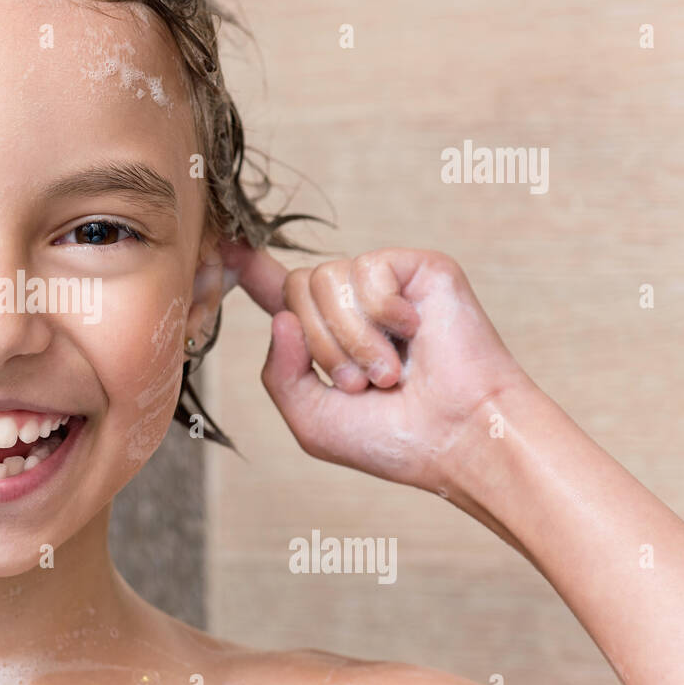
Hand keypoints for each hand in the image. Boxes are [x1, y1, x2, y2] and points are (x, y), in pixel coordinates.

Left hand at [221, 242, 535, 493]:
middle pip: (295, 286)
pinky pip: (367, 270)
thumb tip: (280, 316)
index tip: (225, 246)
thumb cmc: (393, 438)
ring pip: (325, 278)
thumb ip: (279, 373)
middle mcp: (352, 302)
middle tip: (360, 383)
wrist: (458, 438)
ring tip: (388, 372)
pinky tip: (414, 334)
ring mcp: (385, 282)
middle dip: (320, 344)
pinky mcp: (418, 268)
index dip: (250, 269)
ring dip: (352, 338)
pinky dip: (383, 313)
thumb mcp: (312, 418)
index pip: (278, 290)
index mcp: (325, 334)